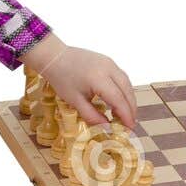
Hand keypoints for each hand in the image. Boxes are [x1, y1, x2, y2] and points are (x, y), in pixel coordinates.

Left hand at [21, 33, 135, 127]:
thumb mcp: (75, 101)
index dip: (126, 115)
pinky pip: (121, 77)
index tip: (129, 128)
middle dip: (131, 109)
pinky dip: (123, 90)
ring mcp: (110, 63)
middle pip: (127, 91)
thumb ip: (92, 116)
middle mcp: (109, 68)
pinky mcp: (108, 61)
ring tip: (124, 114)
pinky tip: (119, 100)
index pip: (119, 99)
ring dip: (128, 99)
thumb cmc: (61, 78)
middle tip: (129, 124)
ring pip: (127, 83)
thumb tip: (107, 128)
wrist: (54, 56)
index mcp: (99, 79)